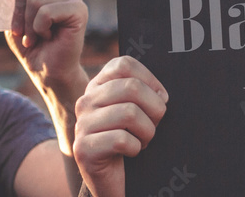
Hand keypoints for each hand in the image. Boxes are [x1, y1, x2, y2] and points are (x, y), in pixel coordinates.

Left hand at [4, 0, 86, 85]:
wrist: (46, 72)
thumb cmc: (30, 44)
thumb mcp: (14, 12)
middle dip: (17, 12)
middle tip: (24, 31)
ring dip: (28, 24)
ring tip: (36, 36)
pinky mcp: (79, 12)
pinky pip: (46, 11)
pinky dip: (39, 28)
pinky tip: (48, 37)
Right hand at [73, 56, 167, 196]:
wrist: (115, 180)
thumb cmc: (131, 141)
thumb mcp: (135, 110)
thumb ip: (141, 93)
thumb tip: (162, 94)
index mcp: (98, 86)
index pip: (125, 65)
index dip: (150, 81)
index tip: (159, 99)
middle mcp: (86, 101)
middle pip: (132, 87)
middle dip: (154, 109)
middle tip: (153, 125)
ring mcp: (82, 124)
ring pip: (130, 113)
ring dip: (147, 132)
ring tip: (142, 140)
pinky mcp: (83, 149)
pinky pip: (122, 140)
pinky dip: (136, 148)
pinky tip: (131, 153)